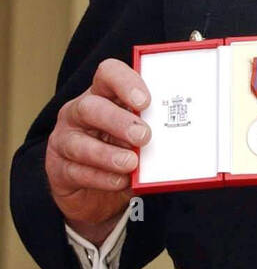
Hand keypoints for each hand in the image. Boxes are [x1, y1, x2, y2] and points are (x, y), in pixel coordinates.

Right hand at [45, 58, 150, 243]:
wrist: (97, 195)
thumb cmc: (122, 153)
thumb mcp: (138, 135)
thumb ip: (154, 127)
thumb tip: (184, 132)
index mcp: (103, 95)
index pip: (108, 74)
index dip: (125, 82)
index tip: (145, 101)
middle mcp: (79, 113)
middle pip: (91, 107)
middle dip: (118, 121)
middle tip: (144, 135)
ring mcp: (65, 140)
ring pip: (79, 143)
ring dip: (108, 154)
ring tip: (131, 163)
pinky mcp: (60, 170)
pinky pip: (77, 172)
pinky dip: (101, 177)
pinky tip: (119, 180)